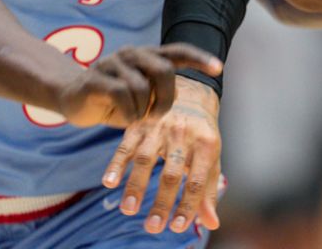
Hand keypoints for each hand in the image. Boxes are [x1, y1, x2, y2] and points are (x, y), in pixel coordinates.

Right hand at [57, 44, 220, 127]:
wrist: (75, 100)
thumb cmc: (115, 101)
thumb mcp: (142, 98)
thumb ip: (160, 93)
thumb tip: (183, 101)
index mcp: (148, 57)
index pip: (179, 51)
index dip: (200, 58)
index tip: (219, 68)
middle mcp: (133, 54)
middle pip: (164, 70)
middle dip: (167, 98)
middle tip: (158, 116)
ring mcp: (113, 62)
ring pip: (141, 86)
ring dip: (142, 110)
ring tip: (136, 119)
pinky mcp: (96, 77)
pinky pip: (121, 93)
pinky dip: (129, 112)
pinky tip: (127, 120)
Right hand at [102, 76, 221, 233]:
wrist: (190, 94)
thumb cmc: (201, 135)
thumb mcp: (210, 158)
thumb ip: (208, 189)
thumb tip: (212, 224)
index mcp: (206, 144)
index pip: (198, 180)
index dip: (188, 204)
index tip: (176, 227)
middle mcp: (183, 134)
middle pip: (172, 173)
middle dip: (162, 202)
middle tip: (152, 228)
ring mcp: (160, 128)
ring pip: (146, 159)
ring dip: (136, 186)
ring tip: (128, 210)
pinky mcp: (140, 124)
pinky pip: (126, 145)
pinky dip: (116, 164)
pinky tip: (109, 182)